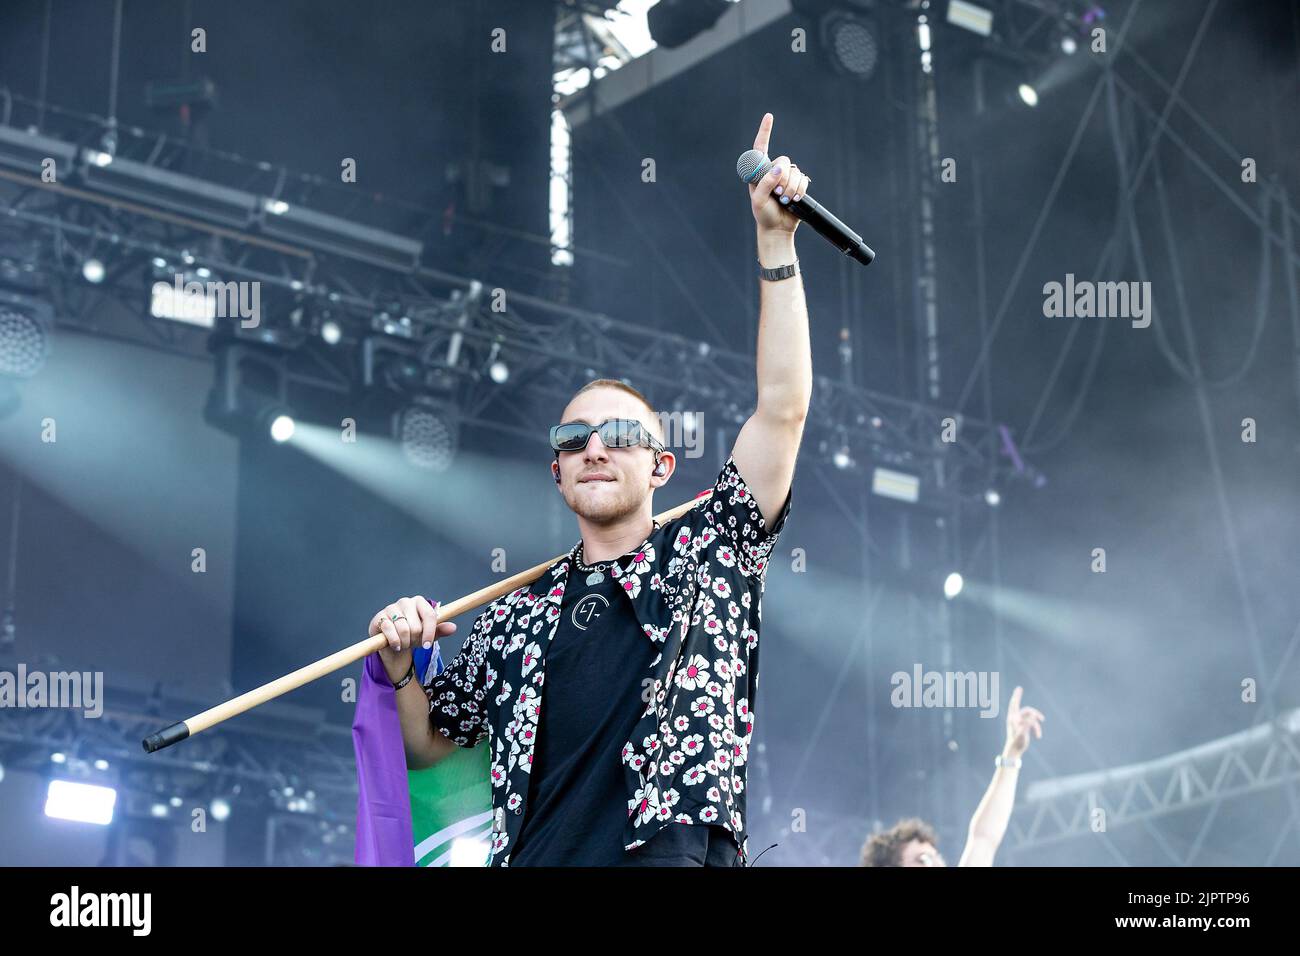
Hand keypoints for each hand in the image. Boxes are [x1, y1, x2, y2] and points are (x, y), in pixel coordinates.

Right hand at [370, 595, 456, 684]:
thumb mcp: (428, 634)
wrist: (393, 642)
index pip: (429, 615)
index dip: (430, 632)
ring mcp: (391, 608)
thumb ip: (440, 630)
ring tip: (404, 644)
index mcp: (420, 602)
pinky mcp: (380, 617)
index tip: (428, 645)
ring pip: (403, 629)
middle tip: (412, 642)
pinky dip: (394, 642)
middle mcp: (406, 602)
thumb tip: (453, 628)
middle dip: (415, 640)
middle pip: (416, 626)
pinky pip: (389, 630)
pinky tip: (396, 646)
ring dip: (405, 643)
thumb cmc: (413, 635)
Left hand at [749, 112, 810, 235]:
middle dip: (782, 180)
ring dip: (791, 188)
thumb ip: (766, 184)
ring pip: (795, 172)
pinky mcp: (797, 183)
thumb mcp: (759, 201)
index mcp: (759, 171)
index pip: (760, 148)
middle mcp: (773, 170)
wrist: (778, 228)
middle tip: (777, 194)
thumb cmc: (764, 214)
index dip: (765, 131)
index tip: (769, 116)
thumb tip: (779, 169)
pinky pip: (803, 180)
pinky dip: (800, 190)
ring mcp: (786, 176)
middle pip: (784, 161)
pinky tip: (794, 199)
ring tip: (784, 201)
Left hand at [1003, 685, 1044, 758]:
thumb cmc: (1016, 742)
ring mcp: (1020, 722)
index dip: (1017, 696)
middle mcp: (1016, 718)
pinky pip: (1032, 723)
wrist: (1014, 750)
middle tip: (1042, 719)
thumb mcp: (1022, 733)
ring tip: (1038, 735)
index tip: (1019, 688)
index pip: (1014, 704)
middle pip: (1027, 711)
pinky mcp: (1024, 726)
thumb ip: (1027, 724)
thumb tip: (1034, 716)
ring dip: (1036, 726)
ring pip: (1032, 718)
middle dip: (1035, 714)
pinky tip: (1038, 737)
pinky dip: (1036, 729)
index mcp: (1013, 718)